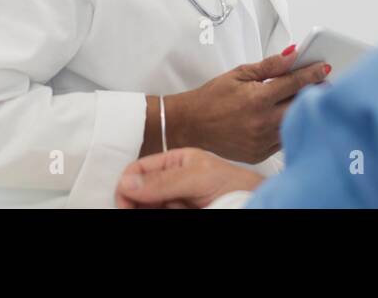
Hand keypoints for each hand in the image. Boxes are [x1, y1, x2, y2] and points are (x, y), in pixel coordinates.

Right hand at [116, 148, 264, 208]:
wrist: (253, 203)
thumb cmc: (235, 186)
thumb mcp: (197, 177)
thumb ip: (163, 180)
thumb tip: (127, 182)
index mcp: (173, 162)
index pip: (139, 169)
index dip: (127, 184)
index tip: (124, 201)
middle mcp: (170, 183)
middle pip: (137, 192)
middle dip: (134, 202)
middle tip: (133, 210)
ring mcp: (173, 202)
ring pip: (145, 206)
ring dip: (144, 208)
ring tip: (172, 206)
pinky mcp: (176, 214)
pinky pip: (157, 212)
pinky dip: (152, 213)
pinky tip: (172, 209)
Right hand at [161, 48, 329, 162]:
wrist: (191, 125)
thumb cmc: (212, 98)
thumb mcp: (238, 74)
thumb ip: (269, 65)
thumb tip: (291, 55)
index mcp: (257, 99)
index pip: (294, 84)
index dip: (312, 74)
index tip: (324, 68)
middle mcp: (261, 122)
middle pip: (300, 105)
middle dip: (313, 93)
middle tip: (322, 84)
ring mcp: (261, 141)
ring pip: (293, 124)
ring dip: (301, 111)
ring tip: (305, 99)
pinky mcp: (259, 154)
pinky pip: (282, 139)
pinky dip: (286, 126)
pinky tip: (284, 117)